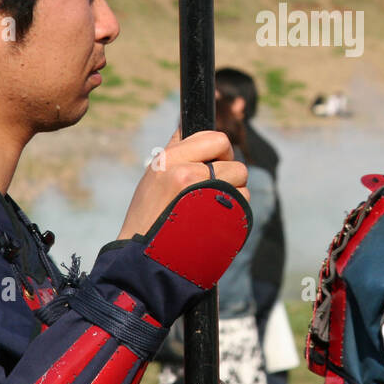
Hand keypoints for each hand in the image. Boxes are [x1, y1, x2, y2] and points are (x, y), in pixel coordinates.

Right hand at [117, 128, 248, 240]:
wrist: (140, 257)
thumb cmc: (147, 216)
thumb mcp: (153, 176)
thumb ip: (175, 152)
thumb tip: (188, 126)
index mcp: (169, 158)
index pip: (216, 138)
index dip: (221, 152)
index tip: (215, 164)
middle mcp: (185, 171)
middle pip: (235, 162)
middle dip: (231, 175)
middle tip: (215, 190)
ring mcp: (201, 194)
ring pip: (241, 184)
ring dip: (234, 196)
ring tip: (210, 209)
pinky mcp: (215, 217)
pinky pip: (242, 205)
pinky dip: (236, 213)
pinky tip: (215, 222)